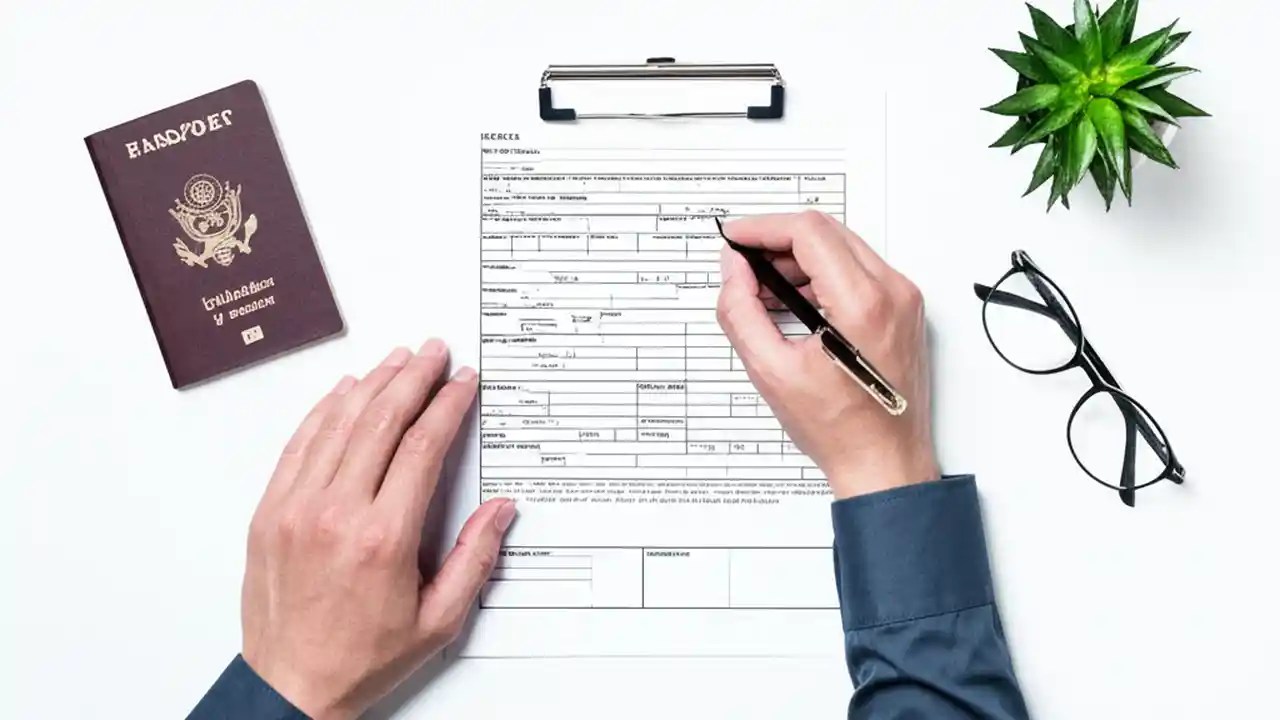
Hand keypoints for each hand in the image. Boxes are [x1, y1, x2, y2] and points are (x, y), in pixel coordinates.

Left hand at [241, 340, 514, 719]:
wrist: (289, 686)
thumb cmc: (360, 658)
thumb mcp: (437, 621)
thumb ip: (475, 559)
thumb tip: (501, 509)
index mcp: (382, 538)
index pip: (421, 447)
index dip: (447, 406)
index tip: (462, 384)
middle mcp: (335, 514)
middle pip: (380, 421)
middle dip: (413, 379)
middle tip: (434, 353)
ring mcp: (295, 508)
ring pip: (337, 424)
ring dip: (371, 384)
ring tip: (397, 360)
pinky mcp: (269, 512)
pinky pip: (299, 444)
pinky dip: (324, 410)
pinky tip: (344, 391)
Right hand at [716, 212, 938, 498]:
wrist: (884, 464)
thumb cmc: (839, 430)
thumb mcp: (771, 370)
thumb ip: (741, 311)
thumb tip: (733, 271)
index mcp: (862, 303)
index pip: (808, 232)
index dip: (763, 228)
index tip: (735, 239)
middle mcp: (892, 292)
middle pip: (826, 231)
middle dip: (778, 241)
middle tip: (743, 265)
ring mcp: (904, 299)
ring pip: (843, 247)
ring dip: (800, 258)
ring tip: (765, 292)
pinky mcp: (904, 309)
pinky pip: (859, 270)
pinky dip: (822, 275)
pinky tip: (796, 304)